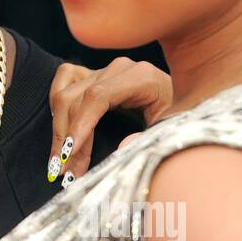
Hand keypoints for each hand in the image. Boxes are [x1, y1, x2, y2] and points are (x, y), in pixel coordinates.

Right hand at [49, 58, 171, 180]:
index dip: (80, 125)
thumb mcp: (170, 128)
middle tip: (65, 172)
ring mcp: (102, 69)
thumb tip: (121, 148)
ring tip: (60, 162)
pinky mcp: (92, 73)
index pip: (98, 97)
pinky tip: (60, 131)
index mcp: (140, 76)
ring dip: (59, 131)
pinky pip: (63, 82)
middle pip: (76, 99)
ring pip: (65, 95)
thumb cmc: (178, 115)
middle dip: (67, 138)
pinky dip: (57, 107)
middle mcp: (118, 68)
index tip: (69, 154)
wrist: (185, 97)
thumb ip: (148, 137)